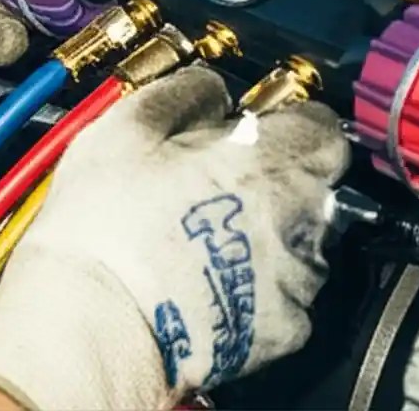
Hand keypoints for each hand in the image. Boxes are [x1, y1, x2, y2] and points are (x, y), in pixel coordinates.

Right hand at [0, 66, 349, 408]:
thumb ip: (187, 91)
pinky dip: (251, 287)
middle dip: (272, 178)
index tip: (251, 127)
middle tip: (211, 182)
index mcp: (271, 159)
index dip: (286, 121)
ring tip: (196, 237)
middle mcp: (300, 219)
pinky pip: (280, 297)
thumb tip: (210, 88)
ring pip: (298, 241)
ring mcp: (295, 280)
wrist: (97, 323)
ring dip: (264, 233)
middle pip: (313, 184)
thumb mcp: (130, 125)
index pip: (321, 124)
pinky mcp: (279, 331)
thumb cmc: (109, 226)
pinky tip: (203, 281)